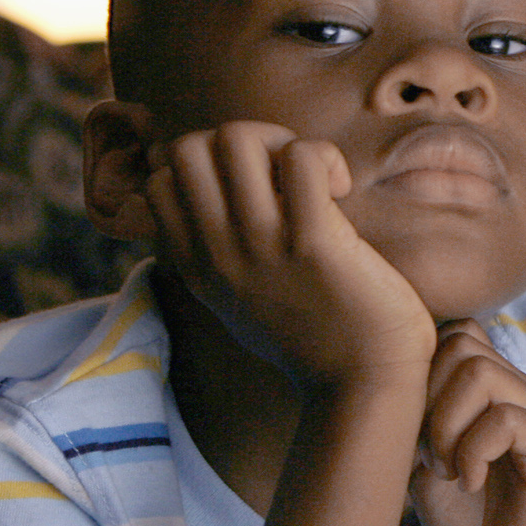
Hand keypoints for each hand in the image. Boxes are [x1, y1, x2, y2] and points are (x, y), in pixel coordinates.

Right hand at [143, 121, 434, 388]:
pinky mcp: (312, 242)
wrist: (364, 387)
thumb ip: (223, 260)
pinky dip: (325, 157)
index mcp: (198, 267)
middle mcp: (218, 254)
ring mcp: (260, 246)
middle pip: (187, 147)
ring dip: (283, 142)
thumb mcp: (244, 303)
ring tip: (315, 181)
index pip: (161, 181)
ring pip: (235, 138)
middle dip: (241, 139)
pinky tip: (342, 190)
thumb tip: (225, 203)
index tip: (257, 193)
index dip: (210, 165)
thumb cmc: (321, 339)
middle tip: (285, 174)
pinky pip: (302, 157)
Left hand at [412, 319, 525, 525]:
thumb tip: (402, 379)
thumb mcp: (430, 464)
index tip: (417, 434)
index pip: (459, 335)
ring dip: (448, 426)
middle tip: (432, 456)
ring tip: (450, 471)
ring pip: (482, 374)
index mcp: (500, 393)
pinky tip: (471, 484)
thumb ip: (422, 418)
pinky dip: (474, 451)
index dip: (423, 375)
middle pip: (463, 346)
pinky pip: (507, 419)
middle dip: (429, 399)